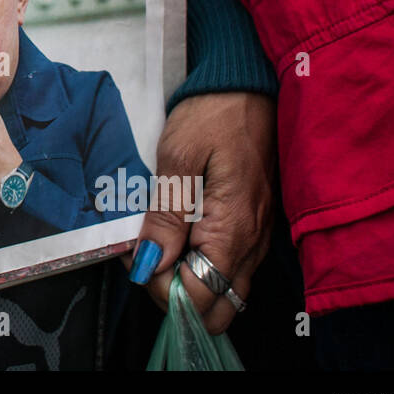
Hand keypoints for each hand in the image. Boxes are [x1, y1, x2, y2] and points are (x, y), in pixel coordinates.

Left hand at [127, 92, 275, 333]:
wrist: (246, 84)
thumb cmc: (212, 114)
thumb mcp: (178, 158)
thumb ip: (165, 216)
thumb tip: (150, 263)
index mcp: (233, 230)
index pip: (199, 297)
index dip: (160, 287)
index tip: (136, 255)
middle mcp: (252, 244)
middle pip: (217, 308)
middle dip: (176, 297)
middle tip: (147, 259)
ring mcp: (258, 238)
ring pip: (226, 292)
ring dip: (189, 283)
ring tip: (158, 245)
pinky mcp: (255, 227)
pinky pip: (232, 269)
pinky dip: (203, 267)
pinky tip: (178, 237)